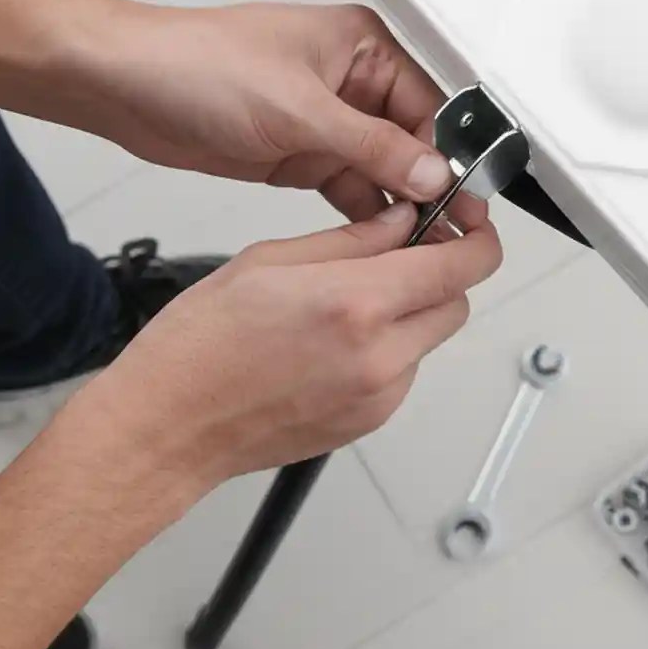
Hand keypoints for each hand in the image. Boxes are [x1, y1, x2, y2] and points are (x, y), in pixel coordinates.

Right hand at [80, 203, 501, 489]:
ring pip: (429, 339)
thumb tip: (401, 223)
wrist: (170, 425)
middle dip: (439, 273)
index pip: (461, 266)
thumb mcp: (269, 261)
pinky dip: (387, 349)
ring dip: (409, 313)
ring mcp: (378, 397)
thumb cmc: (198, 348)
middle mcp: (379, 356)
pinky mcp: (369, 423)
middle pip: (456, 303)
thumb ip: (350, 240)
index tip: (469, 225)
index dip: (477, 238)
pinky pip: (402, 373)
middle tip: (399, 254)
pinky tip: (332, 342)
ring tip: (343, 304)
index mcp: (356, 303)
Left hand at [84, 2, 484, 224]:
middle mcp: (348, 83)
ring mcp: (323, 122)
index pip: (429, 106)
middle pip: (411, 143)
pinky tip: (380, 241)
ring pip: (381, 171)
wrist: (126, 87)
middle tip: (452, 233)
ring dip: (398, 206)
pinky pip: (347, 189)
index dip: (450, 157)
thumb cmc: (197, 65)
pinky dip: (363, 215)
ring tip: (422, 245)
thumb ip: (372, 146)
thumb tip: (430, 173)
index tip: (468, 201)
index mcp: (360, 48)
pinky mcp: (298, 155)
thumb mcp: (299, 108)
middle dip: (429, 187)